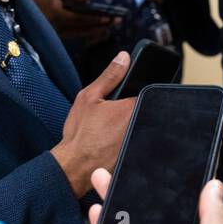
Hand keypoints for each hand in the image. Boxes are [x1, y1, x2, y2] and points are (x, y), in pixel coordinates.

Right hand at [29, 0, 117, 43]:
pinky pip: (77, 36)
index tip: (111, 18)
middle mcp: (62, 28)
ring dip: (98, 31)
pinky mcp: (59, 37)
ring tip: (111, 28)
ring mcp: (60, 34)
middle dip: (103, 26)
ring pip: (83, 34)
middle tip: (119, 23)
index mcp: (60, 16)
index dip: (98, 19)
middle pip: (86, 29)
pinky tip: (97, 31)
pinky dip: (89, 33)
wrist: (21, 12)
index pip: (83, 19)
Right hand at [51, 51, 134, 196]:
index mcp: (133, 107)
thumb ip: (110, 75)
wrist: (74, 166)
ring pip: (144, 125)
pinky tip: (112, 143)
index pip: (147, 92)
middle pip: (147, 109)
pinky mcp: (139, 155)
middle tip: (112, 117)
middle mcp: (142, 124)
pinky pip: (140, 141)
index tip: (124, 98)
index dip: (137, 91)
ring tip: (110, 131)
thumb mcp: (89, 96)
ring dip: (133, 124)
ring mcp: (142, 141)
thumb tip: (124, 57)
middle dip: (133, 109)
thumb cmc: (80, 133)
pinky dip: (130, 140)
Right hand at [88, 168, 222, 223]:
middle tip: (126, 167)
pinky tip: (95, 214)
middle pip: (160, 218)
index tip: (165, 164)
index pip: (192, 211)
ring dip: (120, 207)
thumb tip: (216, 187)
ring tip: (103, 181)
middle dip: (144, 193)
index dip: (179, 189)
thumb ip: (215, 219)